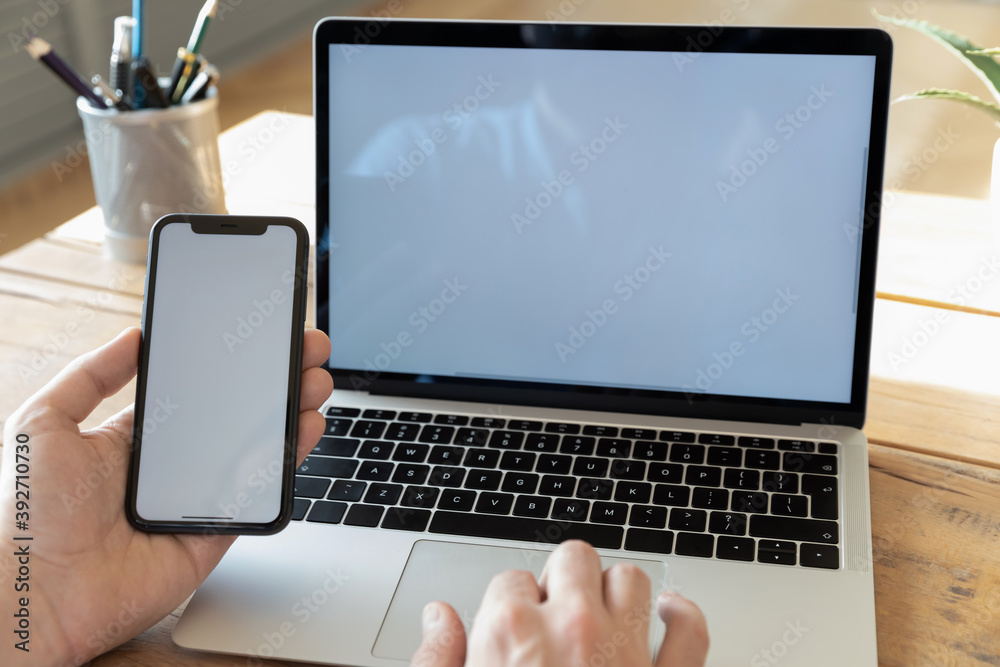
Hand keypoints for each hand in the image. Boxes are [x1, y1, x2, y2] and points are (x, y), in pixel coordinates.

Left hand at [0, 327, 332, 665]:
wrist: (32, 593)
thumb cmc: (24, 512)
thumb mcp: (42, 422)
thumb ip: (89, 375)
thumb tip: (132, 336)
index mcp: (133, 441)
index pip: (198, 394)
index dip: (232, 366)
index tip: (260, 337)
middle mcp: (170, 469)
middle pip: (236, 418)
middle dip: (274, 382)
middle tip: (303, 350)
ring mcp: (196, 501)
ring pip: (256, 453)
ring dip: (290, 413)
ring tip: (315, 380)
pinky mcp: (213, 534)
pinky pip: (257, 495)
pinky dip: (288, 462)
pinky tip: (305, 426)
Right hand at [412, 540, 708, 666]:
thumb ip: (435, 660)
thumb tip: (438, 619)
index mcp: (510, 634)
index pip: (507, 581)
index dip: (507, 605)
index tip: (507, 629)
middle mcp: (571, 631)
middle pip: (570, 558)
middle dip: (558, 581)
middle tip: (550, 617)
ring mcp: (623, 654)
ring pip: (629, 579)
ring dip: (615, 592)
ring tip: (600, 614)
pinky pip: (690, 630)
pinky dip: (682, 615)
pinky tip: (666, 614)